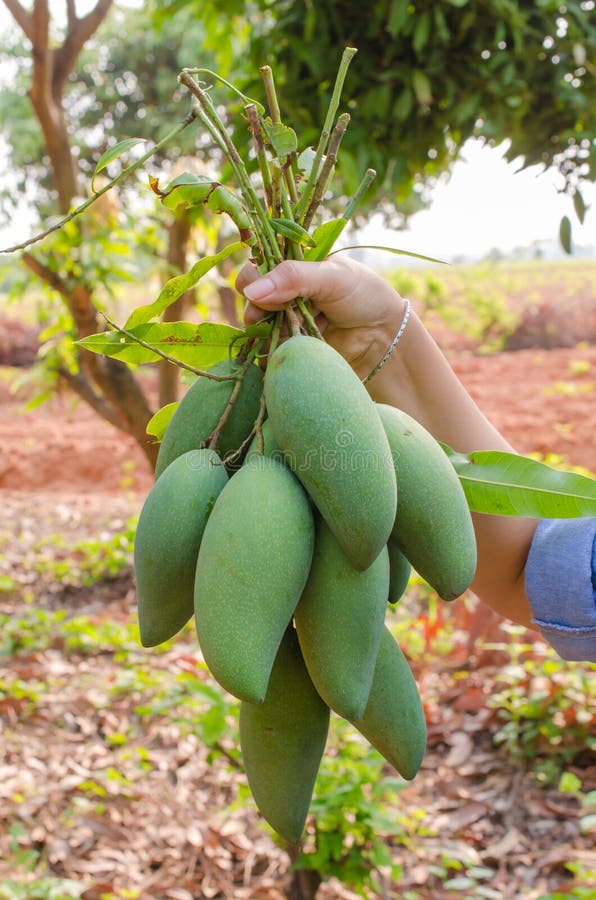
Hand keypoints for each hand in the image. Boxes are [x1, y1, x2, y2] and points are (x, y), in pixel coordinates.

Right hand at [237, 257, 406, 378]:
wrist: (386, 338)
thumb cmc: (365, 297)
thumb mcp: (332, 277)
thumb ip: (293, 278)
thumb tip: (250, 292)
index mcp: (294, 268)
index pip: (256, 269)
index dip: (254, 282)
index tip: (269, 295)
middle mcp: (286, 294)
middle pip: (252, 301)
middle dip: (259, 311)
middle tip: (277, 317)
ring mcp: (288, 322)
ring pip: (259, 328)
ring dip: (270, 333)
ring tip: (295, 333)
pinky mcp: (293, 347)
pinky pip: (271, 350)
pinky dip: (275, 352)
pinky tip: (291, 350)